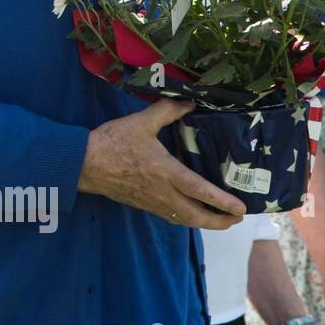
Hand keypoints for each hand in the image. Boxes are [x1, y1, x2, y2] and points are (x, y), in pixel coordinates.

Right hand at [80, 98, 245, 229]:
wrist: (83, 163)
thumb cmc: (112, 142)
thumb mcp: (141, 123)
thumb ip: (167, 112)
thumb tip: (190, 101)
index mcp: (165, 172)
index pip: (200, 191)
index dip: (222, 201)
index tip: (241, 208)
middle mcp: (162, 192)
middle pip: (195, 216)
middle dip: (219, 221)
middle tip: (236, 218)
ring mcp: (151, 201)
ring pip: (183, 220)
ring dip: (204, 223)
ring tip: (219, 220)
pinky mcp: (141, 204)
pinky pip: (169, 216)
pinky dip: (185, 218)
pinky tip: (188, 213)